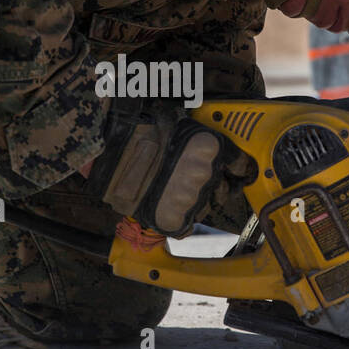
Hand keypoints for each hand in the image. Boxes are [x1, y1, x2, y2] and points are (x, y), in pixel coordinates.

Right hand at [85, 101, 255, 237]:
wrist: (107, 148)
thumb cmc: (136, 129)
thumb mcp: (178, 124)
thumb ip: (199, 141)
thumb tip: (212, 151)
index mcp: (212, 148)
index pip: (241, 165)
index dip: (238, 169)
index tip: (238, 173)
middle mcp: (206, 174)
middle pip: (221, 189)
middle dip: (209, 185)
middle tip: (187, 179)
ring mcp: (191, 198)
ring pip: (202, 207)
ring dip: (190, 201)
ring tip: (167, 188)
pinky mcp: (173, 219)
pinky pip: (185, 225)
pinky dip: (176, 218)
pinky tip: (163, 204)